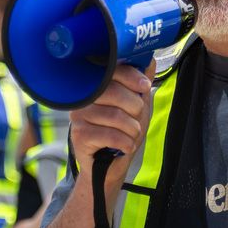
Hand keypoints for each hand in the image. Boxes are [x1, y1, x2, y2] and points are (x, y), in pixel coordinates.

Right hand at [68, 62, 153, 195]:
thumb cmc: (121, 133)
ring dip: (132, 129)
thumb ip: (140, 85)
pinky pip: (111, 135)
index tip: (145, 86)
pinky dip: (126, 143)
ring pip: (115, 116)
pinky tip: (125, 147)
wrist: (107, 168)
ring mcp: (78, 117)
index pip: (110, 71)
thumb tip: (149, 59)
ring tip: (131, 135)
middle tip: (137, 118)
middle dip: (135, 107)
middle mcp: (83, 99)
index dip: (130, 76)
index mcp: (96, 87)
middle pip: (113, 92)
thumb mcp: (136, 107)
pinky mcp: (79, 136)